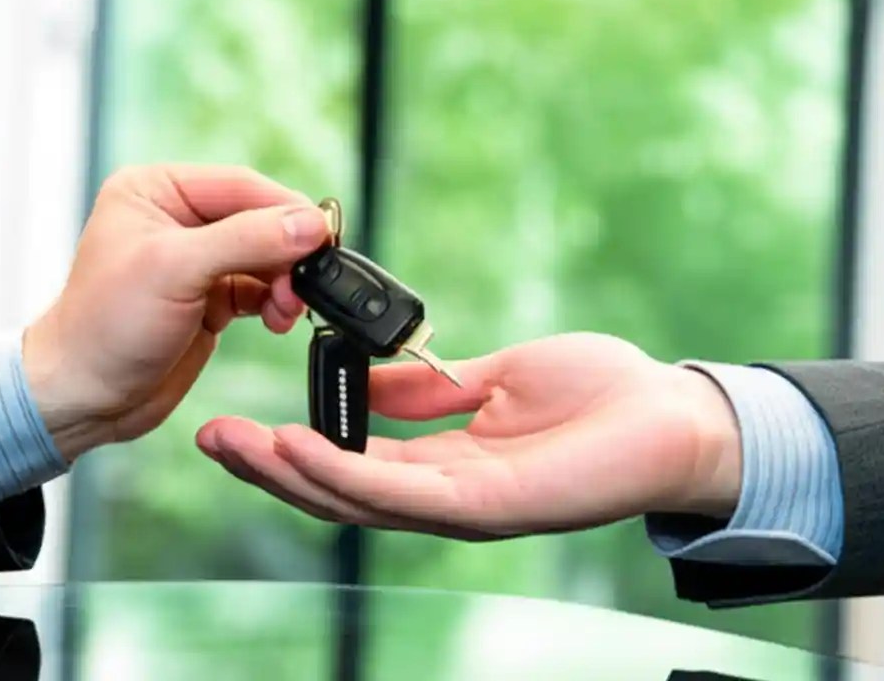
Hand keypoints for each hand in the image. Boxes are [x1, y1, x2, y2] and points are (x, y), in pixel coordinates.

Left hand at [23, 165, 330, 461]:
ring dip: (286, 282)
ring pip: (266, 255)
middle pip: (260, 219)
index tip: (323, 234)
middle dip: (288, 252)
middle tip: (306, 282)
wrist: (85, 398)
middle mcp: (177, 218)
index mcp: (156, 190)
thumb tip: (308, 224)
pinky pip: (260, 288)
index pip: (241, 186)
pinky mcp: (210, 298)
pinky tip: (278, 319)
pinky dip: (276, 302)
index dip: (285, 209)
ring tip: (286, 310)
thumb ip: (246, 241)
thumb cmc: (103, 328)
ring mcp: (196, 260)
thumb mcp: (175, 270)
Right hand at [196, 332, 742, 539]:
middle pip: (339, 492)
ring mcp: (464, 507)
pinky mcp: (488, 506)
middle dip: (268, 469)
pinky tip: (300, 448)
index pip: (353, 463)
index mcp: (446, 463)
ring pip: (356, 501)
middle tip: (208, 436)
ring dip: (288, 474)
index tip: (241, 419)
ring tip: (234, 442)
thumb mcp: (494, 376)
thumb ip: (429, 388)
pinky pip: (401, 493)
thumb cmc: (600, 394)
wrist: (675, 413)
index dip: (293, 447)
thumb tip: (367, 378)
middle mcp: (445, 495)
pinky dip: (343, 472)